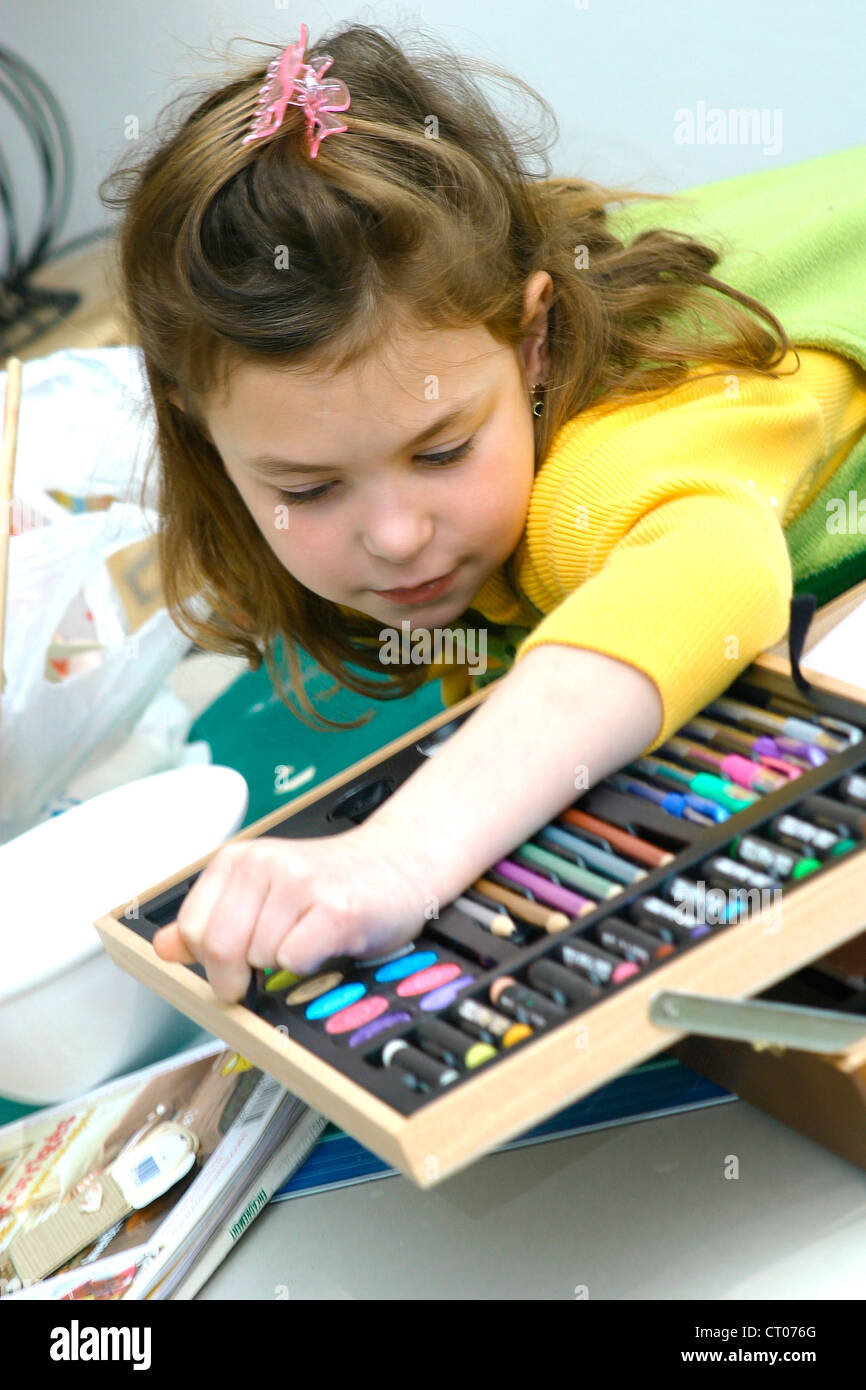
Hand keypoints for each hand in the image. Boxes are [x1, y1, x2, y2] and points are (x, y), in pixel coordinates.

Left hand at [151, 824, 442, 1001]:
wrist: (400, 864)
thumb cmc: (334, 884)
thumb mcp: (263, 895)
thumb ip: (212, 922)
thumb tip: (165, 949)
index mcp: (239, 859)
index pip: (191, 930)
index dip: (212, 959)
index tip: (237, 960)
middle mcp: (265, 864)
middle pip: (220, 947)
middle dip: (240, 973)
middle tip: (271, 963)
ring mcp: (301, 883)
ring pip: (259, 957)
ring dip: (285, 964)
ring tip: (309, 938)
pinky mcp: (336, 908)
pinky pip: (295, 959)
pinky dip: (312, 964)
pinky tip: (329, 941)